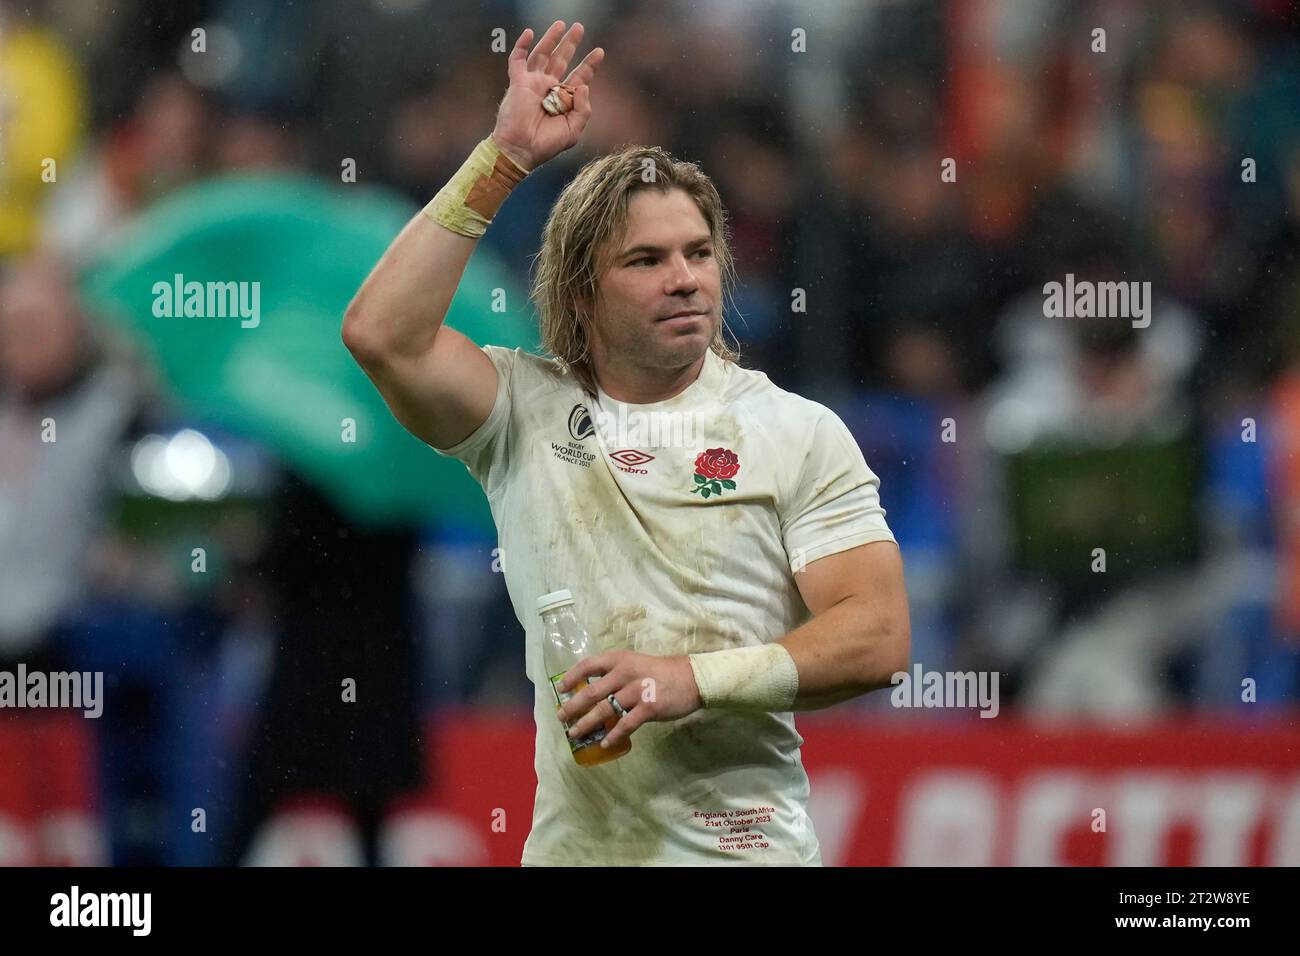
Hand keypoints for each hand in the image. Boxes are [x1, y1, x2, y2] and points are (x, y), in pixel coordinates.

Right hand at [491, 21, 604, 171]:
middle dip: (571, 43)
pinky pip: (518, 59)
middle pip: (562, 59)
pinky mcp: (518, 82)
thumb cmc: (547, 144)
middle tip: (579, 27)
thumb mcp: (573, 130)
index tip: (600, 52)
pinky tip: (529, 33)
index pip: (579, 76)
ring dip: (551, 38)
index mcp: (564, 100)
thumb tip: (583, 86)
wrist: (521, 150)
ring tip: (561, 23)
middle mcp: (549, 88)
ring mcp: (533, 83)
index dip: (589, 64)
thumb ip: (583, 109)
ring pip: (543, 54)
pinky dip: (522, 46)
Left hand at [555, 650, 702, 749]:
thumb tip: (590, 692)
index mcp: (620, 660)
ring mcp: (637, 691)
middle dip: (573, 707)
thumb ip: (615, 674)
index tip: (560, 689)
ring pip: (604, 710)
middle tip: (561, 718)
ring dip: (586, 723)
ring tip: (575, 733)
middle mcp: (625, 673)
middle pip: (591, 692)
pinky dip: (613, 735)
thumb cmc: (659, 672)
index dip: (571, 677)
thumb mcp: (634, 664)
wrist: (690, 678)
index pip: (588, 665)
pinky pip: (625, 725)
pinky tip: (604, 743)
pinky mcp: (648, 708)